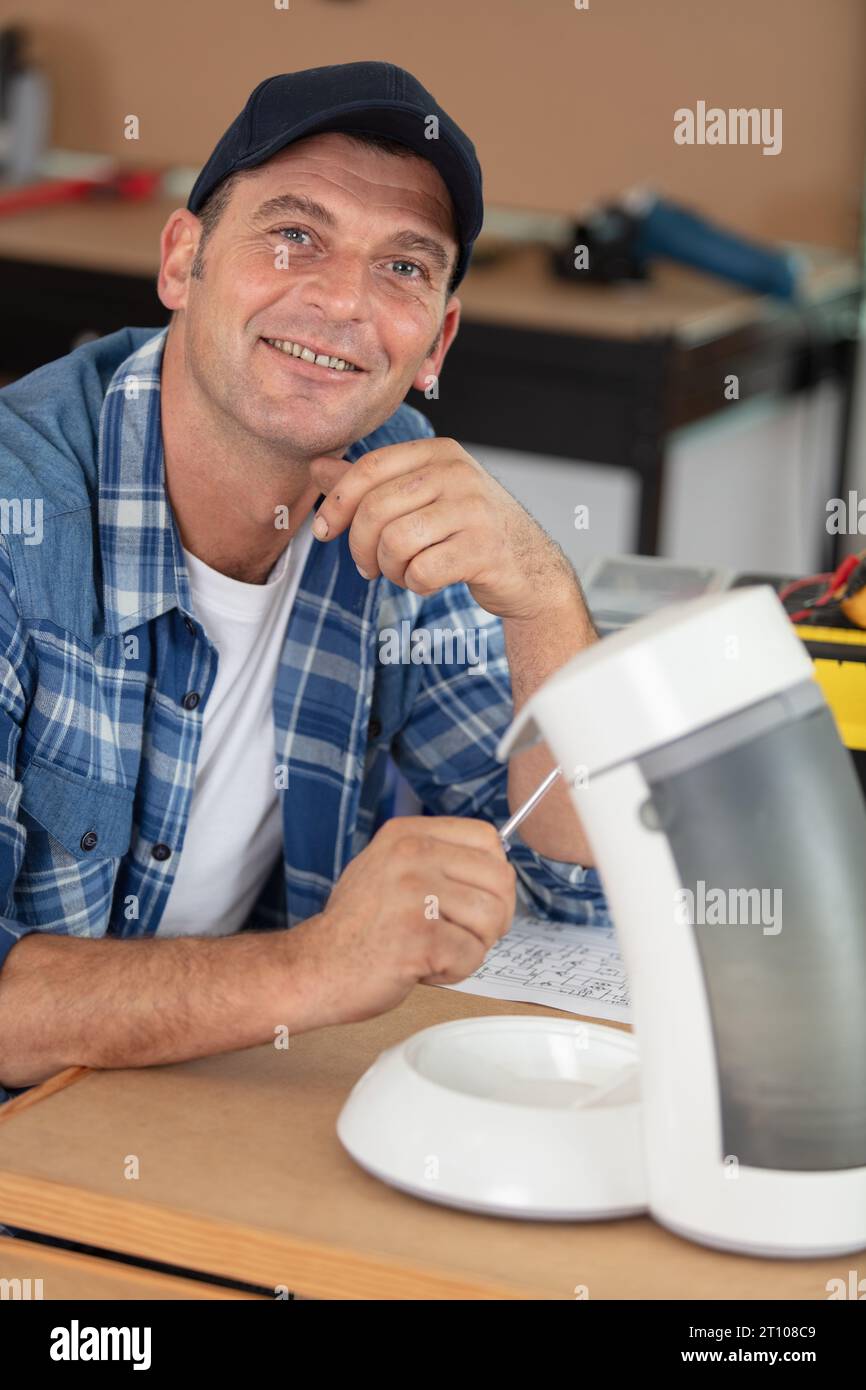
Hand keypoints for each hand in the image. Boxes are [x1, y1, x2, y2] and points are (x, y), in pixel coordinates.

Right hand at [285, 816, 515, 1027]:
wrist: (314, 967)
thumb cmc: (358, 927)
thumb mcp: (390, 869)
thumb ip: (438, 859)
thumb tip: (499, 866)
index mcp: (407, 833)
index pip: (487, 838)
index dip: (493, 875)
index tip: (475, 899)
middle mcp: (411, 854)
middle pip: (499, 879)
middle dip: (493, 917)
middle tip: (462, 935)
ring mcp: (414, 893)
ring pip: (492, 919)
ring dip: (473, 946)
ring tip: (436, 951)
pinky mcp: (419, 936)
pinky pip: (472, 955)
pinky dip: (455, 971)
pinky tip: (423, 968)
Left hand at [309, 438, 577, 620]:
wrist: (530, 567)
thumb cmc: (469, 530)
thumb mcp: (423, 496)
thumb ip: (370, 483)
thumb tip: (317, 467)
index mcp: (439, 453)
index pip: (369, 468)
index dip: (337, 503)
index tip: (324, 531)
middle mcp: (458, 474)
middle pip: (376, 508)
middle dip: (360, 546)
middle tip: (369, 566)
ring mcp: (474, 510)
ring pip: (395, 542)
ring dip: (389, 569)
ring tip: (402, 572)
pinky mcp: (484, 550)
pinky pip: (422, 571)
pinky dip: (415, 584)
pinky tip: (428, 581)